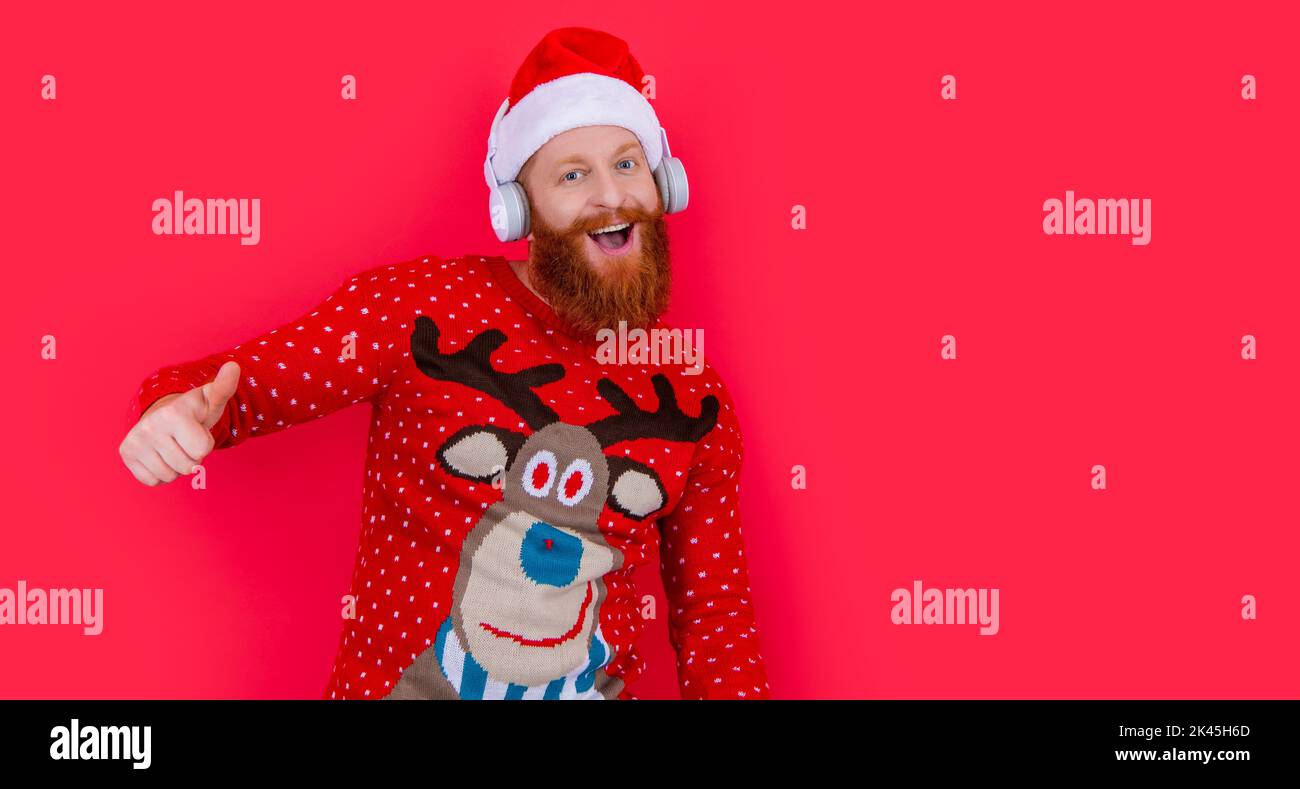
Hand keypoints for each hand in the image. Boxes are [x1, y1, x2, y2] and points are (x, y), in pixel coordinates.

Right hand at [119, 361, 239, 485]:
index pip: (201, 450)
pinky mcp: (126, 454)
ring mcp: (135, 441)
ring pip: (170, 475)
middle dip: (191, 458)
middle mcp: (149, 426)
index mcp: (173, 413)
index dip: (204, 444)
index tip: (197, 431)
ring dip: (176, 467)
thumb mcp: (210, 400)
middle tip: (185, 441)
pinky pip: (153, 480)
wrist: (163, 416)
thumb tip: (234, 366)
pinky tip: (160, 455)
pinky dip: (160, 473)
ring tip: (173, 447)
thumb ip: (224, 387)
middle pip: (187, 467)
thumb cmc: (193, 412)